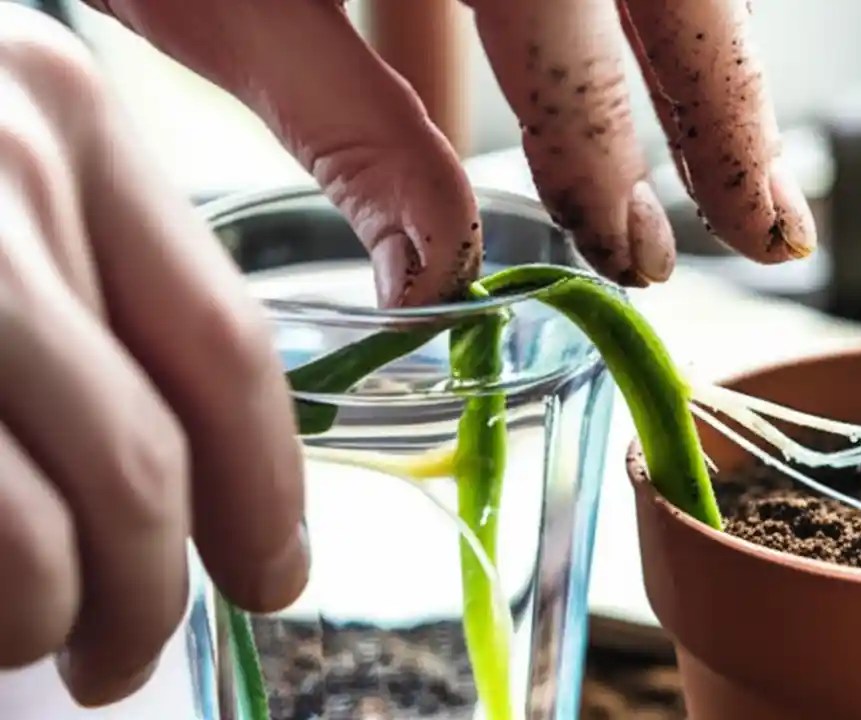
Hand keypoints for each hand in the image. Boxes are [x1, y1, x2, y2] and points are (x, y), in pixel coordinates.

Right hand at [0, 6, 306, 705]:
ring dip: (45, 616)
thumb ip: (92, 277)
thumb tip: (191, 483)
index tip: (276, 573)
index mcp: (61, 112)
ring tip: (37, 634)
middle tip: (128, 651)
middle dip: (150, 593)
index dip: (265, 491)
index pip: (223, 349)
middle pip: (139, 459)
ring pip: (31, 534)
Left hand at [88, 0, 816, 306]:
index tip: (635, 256)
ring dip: (661, 70)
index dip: (614, 158)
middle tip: (770, 228)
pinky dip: (539, 34)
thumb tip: (439, 278)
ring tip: (708, 176)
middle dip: (721, 114)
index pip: (577, 45)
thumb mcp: (226, 7)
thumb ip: (353, 135)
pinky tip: (525, 108)